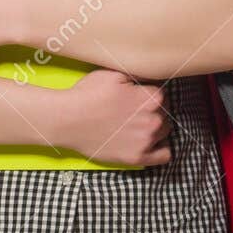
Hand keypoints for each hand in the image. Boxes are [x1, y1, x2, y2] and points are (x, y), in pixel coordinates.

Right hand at [56, 69, 171, 166]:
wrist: (67, 120)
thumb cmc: (88, 94)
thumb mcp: (114, 74)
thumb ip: (138, 75)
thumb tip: (150, 77)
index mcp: (152, 97)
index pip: (161, 95)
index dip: (148, 94)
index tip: (137, 97)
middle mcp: (154, 119)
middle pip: (164, 113)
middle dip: (152, 111)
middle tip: (133, 111)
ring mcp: (146, 141)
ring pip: (164, 132)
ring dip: (155, 128)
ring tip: (136, 125)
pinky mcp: (137, 157)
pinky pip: (164, 155)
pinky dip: (159, 148)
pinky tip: (148, 142)